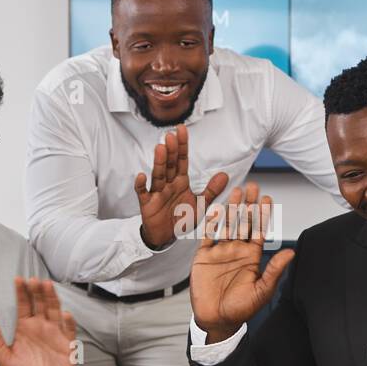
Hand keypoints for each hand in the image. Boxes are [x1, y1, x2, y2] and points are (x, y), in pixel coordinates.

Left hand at [0, 278, 75, 365]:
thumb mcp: (3, 357)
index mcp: (25, 328)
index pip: (24, 305)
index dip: (21, 292)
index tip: (18, 280)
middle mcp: (41, 327)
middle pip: (40, 303)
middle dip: (37, 291)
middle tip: (34, 280)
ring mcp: (55, 334)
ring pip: (54, 311)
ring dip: (52, 299)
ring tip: (48, 286)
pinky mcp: (67, 344)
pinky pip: (69, 330)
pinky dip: (68, 322)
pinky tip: (64, 315)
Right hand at [134, 124, 228, 248]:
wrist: (166, 236)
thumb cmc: (182, 218)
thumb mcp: (200, 205)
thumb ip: (212, 190)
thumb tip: (225, 174)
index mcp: (181, 181)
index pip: (182, 160)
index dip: (182, 146)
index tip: (181, 129)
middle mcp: (169, 183)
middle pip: (170, 164)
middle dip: (171, 150)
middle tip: (171, 135)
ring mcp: (157, 192)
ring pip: (158, 175)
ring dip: (159, 162)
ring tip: (159, 148)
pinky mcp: (147, 203)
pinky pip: (143, 193)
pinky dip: (141, 185)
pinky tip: (141, 175)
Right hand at [190, 182, 294, 342]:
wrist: (216, 319)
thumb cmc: (241, 309)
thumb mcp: (262, 290)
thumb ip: (274, 270)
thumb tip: (290, 252)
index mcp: (251, 256)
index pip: (258, 230)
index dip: (262, 214)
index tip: (266, 198)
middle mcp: (236, 250)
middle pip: (243, 222)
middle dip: (248, 204)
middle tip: (252, 186)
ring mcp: (220, 251)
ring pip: (226, 224)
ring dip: (231, 208)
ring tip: (236, 191)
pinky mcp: (204, 256)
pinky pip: (208, 236)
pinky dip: (211, 223)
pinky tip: (216, 209)